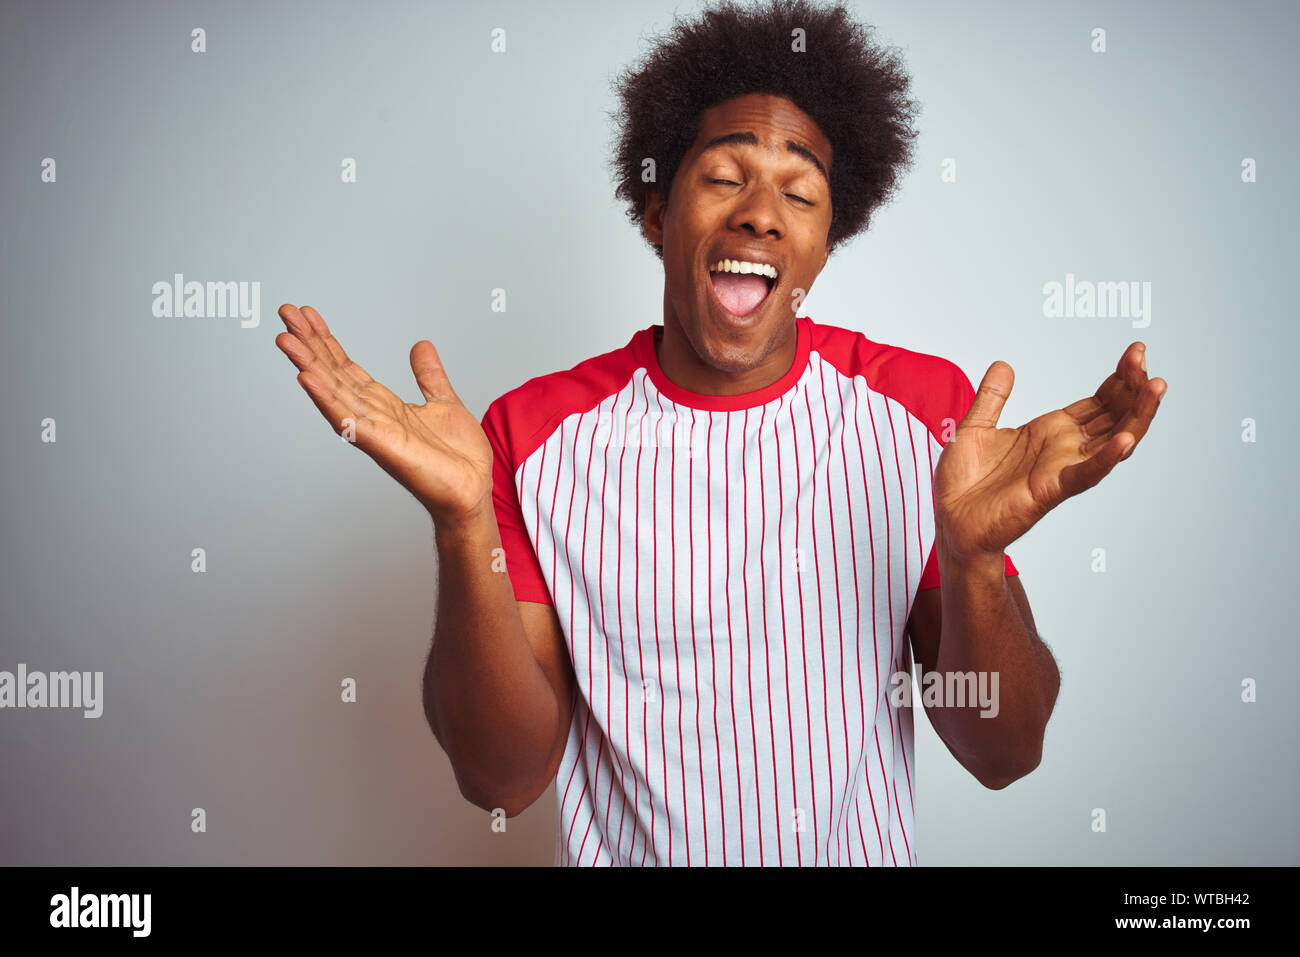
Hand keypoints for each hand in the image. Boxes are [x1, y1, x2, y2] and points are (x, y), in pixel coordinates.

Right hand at [275, 304, 492, 525]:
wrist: (473, 489)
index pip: (347, 367)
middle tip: (285, 313)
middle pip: (333, 374)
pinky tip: (307, 378)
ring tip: (285, 340)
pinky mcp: (382, 445)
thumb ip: (428, 376)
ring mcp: (373, 430)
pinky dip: (327, 398)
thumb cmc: (457, 457)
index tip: (307, 316)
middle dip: (309, 344)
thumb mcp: (443, 402)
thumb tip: (421, 346)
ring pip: (333, 392)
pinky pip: (348, 419)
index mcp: (384, 405)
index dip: (327, 341)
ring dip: (308, 365)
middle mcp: (372, 416)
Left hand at [933, 342, 1166, 560]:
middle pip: (1112, 416)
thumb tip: (1004, 365)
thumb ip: (992, 397)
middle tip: (1144, 357)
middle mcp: (1063, 449)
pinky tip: (1124, 440)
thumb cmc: (964, 484)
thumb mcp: (975, 428)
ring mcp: (1061, 469)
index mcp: (1049, 432)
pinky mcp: (1050, 490)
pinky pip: (1085, 474)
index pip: (1097, 402)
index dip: (1119, 378)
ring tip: (1153, 389)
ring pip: (1111, 441)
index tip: (1136, 351)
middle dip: (1132, 387)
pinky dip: (1106, 458)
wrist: (949, 522)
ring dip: (1135, 416)